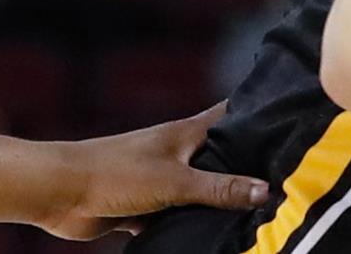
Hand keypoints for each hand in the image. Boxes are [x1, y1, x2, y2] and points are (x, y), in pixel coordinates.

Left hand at [35, 103, 269, 239]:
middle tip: (286, 178)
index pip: (232, 116)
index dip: (258, 114)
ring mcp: (162, 179)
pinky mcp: (147, 206)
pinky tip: (215, 236)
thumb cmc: (116, 173)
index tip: (289, 119)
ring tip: (259, 213)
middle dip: (247, 168)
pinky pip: (179, 216)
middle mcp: (179, 153)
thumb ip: (222, 189)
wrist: (60, 194)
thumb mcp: (177, 181)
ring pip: (201, 191)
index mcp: (189, 133)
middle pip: (222, 158)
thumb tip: (267, 191)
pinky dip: (193, 225)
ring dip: (219, 202)